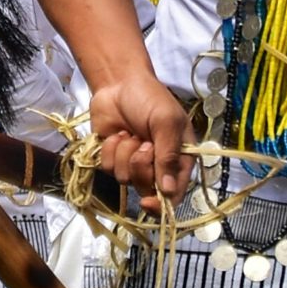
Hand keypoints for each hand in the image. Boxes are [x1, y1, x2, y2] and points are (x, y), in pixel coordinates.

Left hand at [89, 73, 192, 212]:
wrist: (119, 82)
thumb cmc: (150, 98)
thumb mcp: (166, 123)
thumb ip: (168, 156)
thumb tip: (167, 191)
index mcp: (179, 159)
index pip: (174, 193)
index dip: (162, 205)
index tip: (148, 203)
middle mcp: (157, 166)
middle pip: (146, 187)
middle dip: (140, 165)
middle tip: (143, 142)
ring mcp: (133, 163)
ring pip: (125, 179)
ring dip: (124, 154)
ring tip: (129, 133)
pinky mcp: (113, 158)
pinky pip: (107, 169)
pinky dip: (109, 150)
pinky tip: (116, 134)